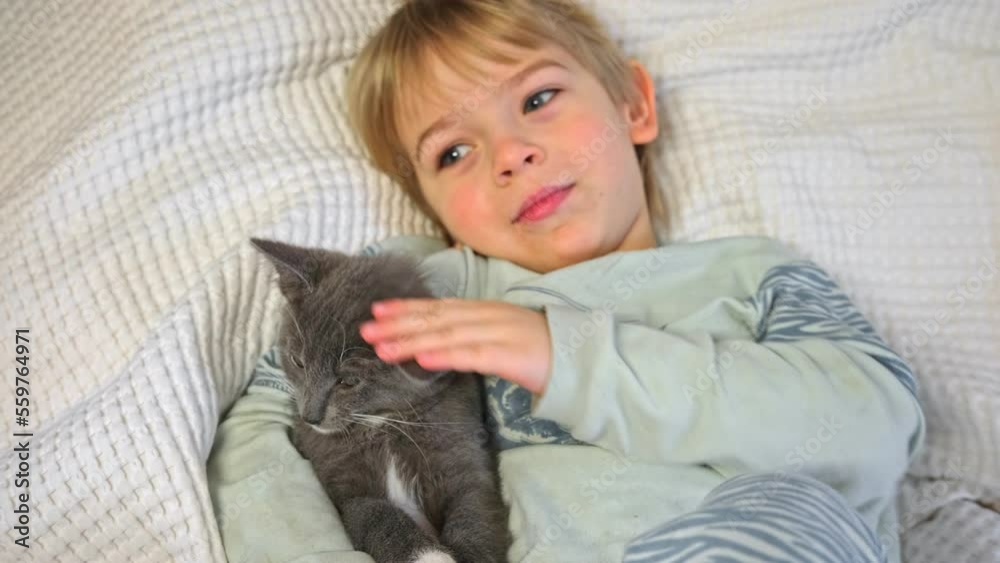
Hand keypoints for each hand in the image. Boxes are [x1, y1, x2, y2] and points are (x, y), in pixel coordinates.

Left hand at [359, 298, 551, 393]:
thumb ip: (473, 335)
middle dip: (399, 324)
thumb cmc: (541, 351)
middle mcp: (488, 315)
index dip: (407, 307)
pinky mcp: (511, 355)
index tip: (377, 310)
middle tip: (365, 330)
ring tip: (382, 349)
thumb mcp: (502, 336)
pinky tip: (422, 360)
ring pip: (447, 336)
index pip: (439, 306)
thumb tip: (438, 343)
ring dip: (412, 342)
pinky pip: (472, 355)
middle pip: (436, 318)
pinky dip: (445, 356)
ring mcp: (500, 333)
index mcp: (485, 310)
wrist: (583, 359)